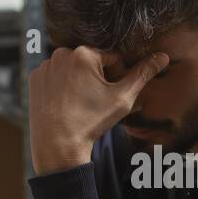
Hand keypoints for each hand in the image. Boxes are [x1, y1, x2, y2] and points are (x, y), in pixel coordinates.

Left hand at [28, 46, 168, 174]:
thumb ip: (142, 74)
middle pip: (91, 61)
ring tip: (81, 104)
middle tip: (97, 102)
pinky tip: (66, 104)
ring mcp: (45, 65)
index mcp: (84, 53)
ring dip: (80, 81)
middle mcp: (61, 53)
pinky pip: (55, 76)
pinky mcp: (34, 78)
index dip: (118, 77)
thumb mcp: (123, 98)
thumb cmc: (92, 122)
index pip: (113, 58)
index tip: (113, 96)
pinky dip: (62, 86)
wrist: (57, 145)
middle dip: (99, 78)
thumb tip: (163, 56)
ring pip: (73, 69)